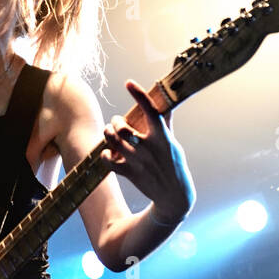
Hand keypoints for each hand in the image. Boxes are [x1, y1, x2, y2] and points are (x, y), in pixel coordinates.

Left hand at [103, 80, 194, 222]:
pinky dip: (104, 156)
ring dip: (108, 134)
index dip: (138, 94)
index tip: (129, 83)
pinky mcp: (130, 174)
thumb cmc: (173, 164)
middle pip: (122, 127)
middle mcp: (149, 147)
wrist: (174, 194)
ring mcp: (138, 161)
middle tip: (116, 123)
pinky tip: (107, 153)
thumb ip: (165, 124)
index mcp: (162, 136)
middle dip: (115, 122)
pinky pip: (109, 162)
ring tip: (109, 133)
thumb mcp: (173, 143)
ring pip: (113, 141)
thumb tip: (165, 104)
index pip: (150, 110)